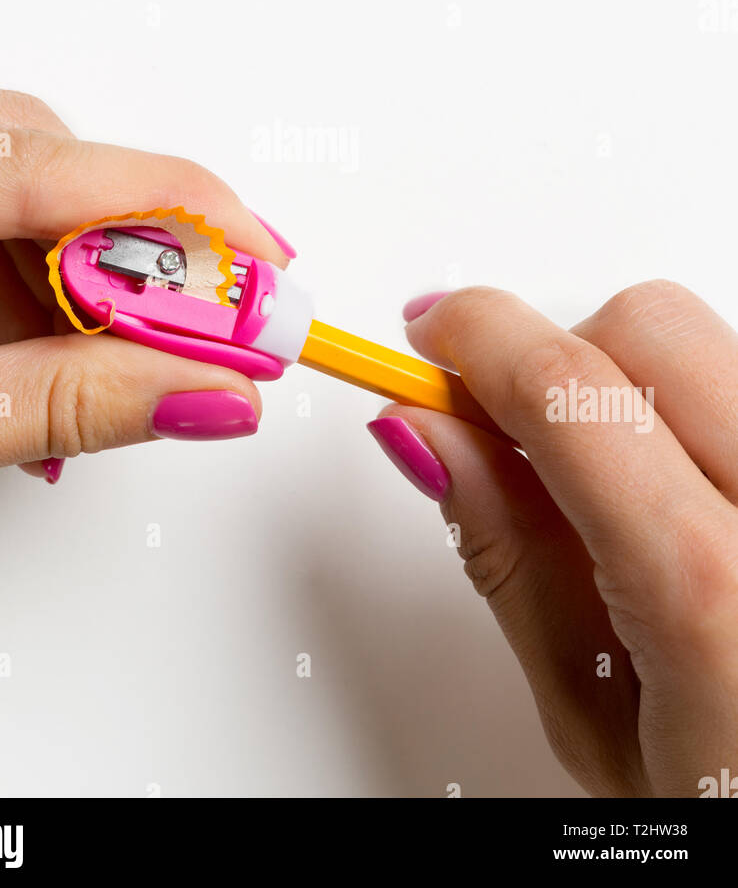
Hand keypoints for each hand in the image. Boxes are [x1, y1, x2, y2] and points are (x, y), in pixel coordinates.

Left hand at [0, 74, 289, 523]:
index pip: (39, 158)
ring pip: (4, 182)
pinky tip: (55, 354)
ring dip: (82, 275)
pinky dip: (21, 283)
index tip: (264, 270)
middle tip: (220, 333)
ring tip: (138, 363)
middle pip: (34, 154)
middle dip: (136, 248)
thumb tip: (199, 392)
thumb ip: (46, 407)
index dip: (173, 214)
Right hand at [367, 281, 737, 797]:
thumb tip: (425, 433)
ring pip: (707, 347)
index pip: (568, 390)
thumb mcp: (594, 717)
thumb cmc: (729, 806)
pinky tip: (677, 494)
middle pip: (650, 326)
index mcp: (712, 585)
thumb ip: (508, 556)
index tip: (426, 340)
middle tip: (512, 430)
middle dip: (558, 353)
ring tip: (611, 489)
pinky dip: (690, 414)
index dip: (476, 337)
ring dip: (632, 384)